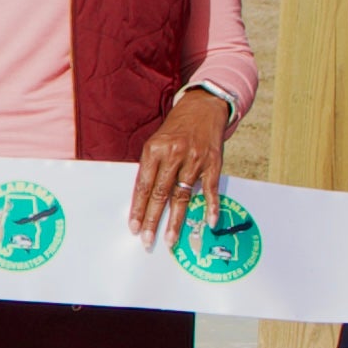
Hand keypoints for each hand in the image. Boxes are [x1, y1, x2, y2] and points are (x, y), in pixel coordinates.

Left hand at [130, 86, 232, 244]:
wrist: (203, 107)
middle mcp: (174, 154)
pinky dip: (211, 206)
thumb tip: (144, 199)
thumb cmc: (175, 129)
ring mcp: (195, 159)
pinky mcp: (213, 162)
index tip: (134, 227)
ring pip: (183, 195)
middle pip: (160, 194)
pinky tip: (208, 222)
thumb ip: (151, 168)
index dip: (138, 208)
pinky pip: (211, 189)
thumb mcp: (156, 142)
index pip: (143, 185)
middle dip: (152, 220)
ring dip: (176, 220)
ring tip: (170, 239)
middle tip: (147, 240)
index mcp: (154, 149)